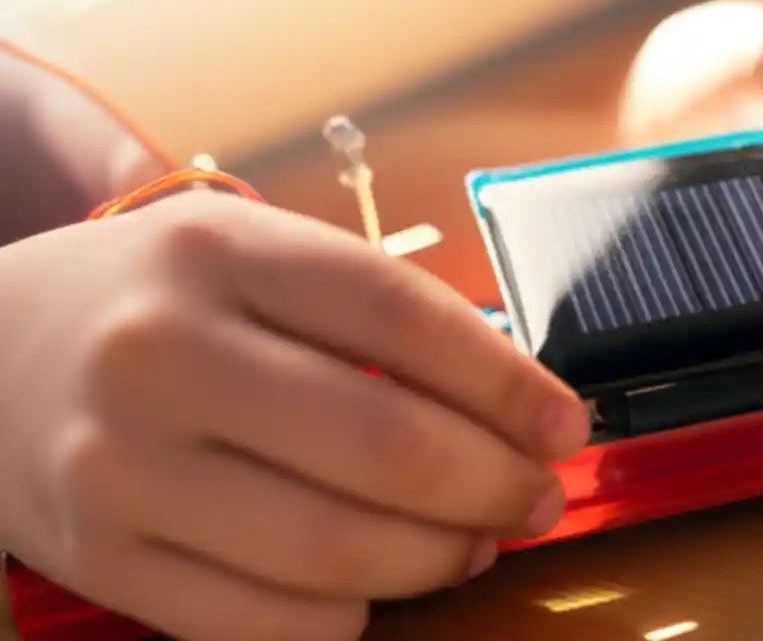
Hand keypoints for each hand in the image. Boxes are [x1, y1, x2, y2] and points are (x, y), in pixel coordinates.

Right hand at [0, 192, 588, 640]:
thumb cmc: (159, 303)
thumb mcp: (253, 257)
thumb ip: (373, 314)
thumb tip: (512, 404)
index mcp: (219, 254)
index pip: (402, 317)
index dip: (508, 382)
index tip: (564, 424)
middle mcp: (161, 354)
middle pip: (386, 445)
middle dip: (495, 483)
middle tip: (538, 495)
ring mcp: (121, 465)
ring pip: (335, 550)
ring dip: (439, 557)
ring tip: (476, 540)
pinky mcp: (102, 559)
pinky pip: (264, 624)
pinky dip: (351, 615)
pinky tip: (380, 583)